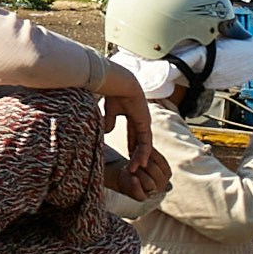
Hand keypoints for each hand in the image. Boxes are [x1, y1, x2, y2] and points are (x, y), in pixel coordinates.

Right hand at [93, 67, 164, 195]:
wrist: (119, 82)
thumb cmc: (113, 92)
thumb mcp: (111, 110)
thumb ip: (110, 121)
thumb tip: (107, 131)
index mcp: (133, 116)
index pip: (134, 135)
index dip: (131, 147)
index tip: (127, 158)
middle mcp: (141, 120)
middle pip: (140, 142)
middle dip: (136, 156)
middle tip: (132, 168)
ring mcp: (145, 122)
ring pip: (144, 145)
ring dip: (139, 158)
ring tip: (134, 170)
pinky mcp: (145, 124)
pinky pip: (145, 142)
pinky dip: (143, 153)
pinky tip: (141, 163)